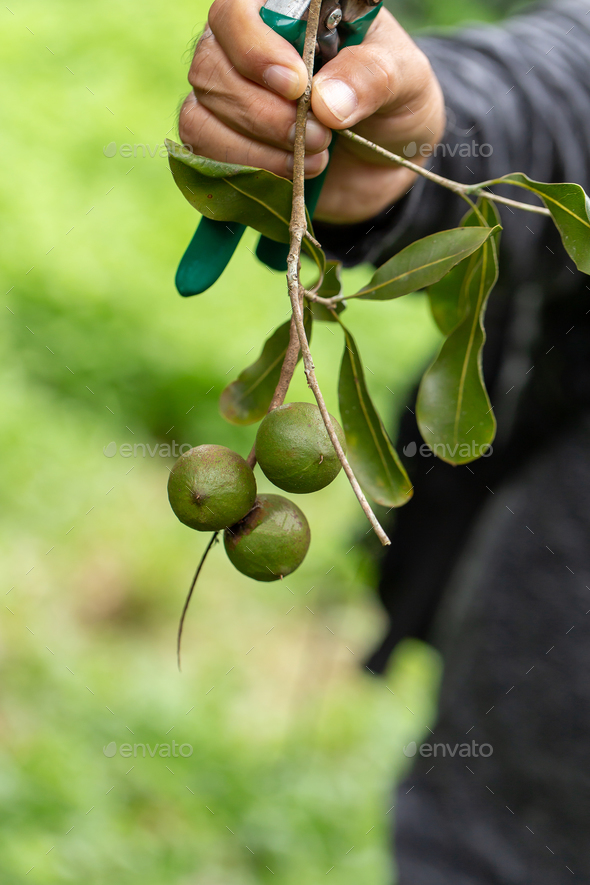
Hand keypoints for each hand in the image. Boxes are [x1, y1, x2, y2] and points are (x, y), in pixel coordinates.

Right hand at [179, 1, 444, 223]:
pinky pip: (201, 153)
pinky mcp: (221, 143)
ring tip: (315, 159)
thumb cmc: (394, 103)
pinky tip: (288, 176)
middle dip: (266, 115)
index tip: (296, 88)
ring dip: (256, 149)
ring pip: (201, 115)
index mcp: (285, 10)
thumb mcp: (405, 79)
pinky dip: (244, 171)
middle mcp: (242, 47)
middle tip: (321, 137)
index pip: (235, 9)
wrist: (386, 163)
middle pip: (210, 67)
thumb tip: (326, 102)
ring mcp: (227, 96)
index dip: (254, 50)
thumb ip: (373, 77)